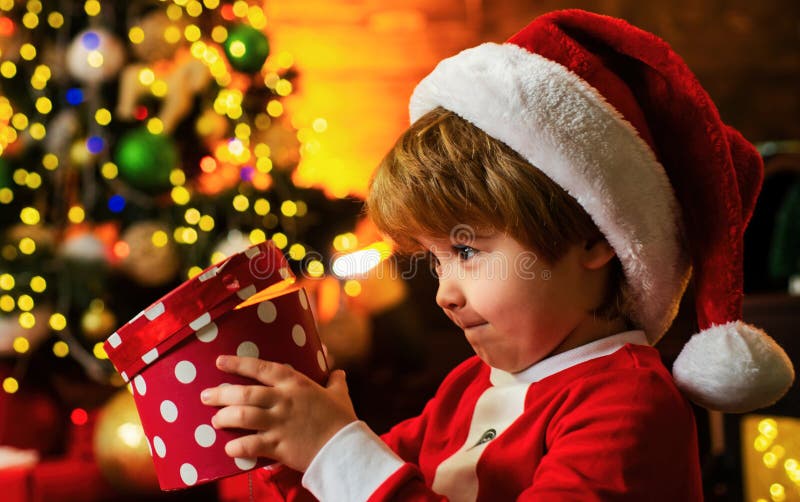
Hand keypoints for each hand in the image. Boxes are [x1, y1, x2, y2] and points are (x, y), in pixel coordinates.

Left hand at [201, 355, 356, 471]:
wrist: (345, 448)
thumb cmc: (342, 420)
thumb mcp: (339, 394)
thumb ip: (335, 381)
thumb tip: (339, 371)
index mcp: (295, 384)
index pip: (261, 368)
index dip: (238, 364)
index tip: (220, 361)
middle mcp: (283, 401)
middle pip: (244, 394)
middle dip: (221, 394)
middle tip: (206, 395)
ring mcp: (279, 424)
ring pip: (243, 416)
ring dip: (224, 417)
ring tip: (215, 420)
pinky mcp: (278, 446)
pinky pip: (250, 445)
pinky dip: (236, 447)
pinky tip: (229, 448)